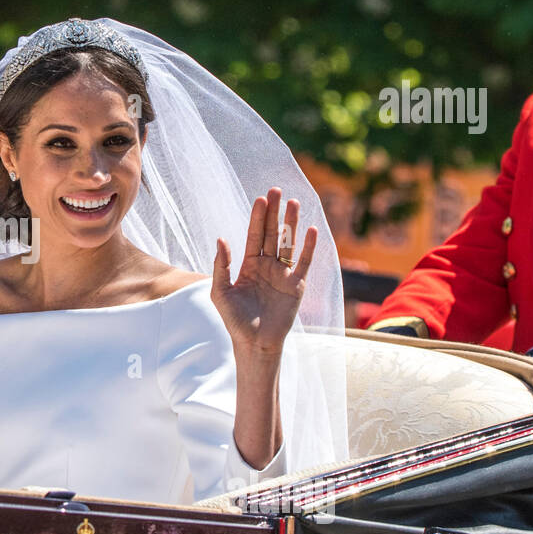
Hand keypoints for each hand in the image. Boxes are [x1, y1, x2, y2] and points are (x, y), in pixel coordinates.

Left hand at [211, 187, 316, 356]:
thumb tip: (221, 239)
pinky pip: (303, 263)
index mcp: (249, 265)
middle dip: (274, 212)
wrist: (255, 343)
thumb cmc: (234, 320)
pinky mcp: (297, 285)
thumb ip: (220, 266)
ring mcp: (283, 274)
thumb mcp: (220, 292)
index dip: (257, 217)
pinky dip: (307, 247)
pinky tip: (311, 230)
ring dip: (292, 223)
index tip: (261, 199)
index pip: (254, 235)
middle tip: (276, 190)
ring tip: (294, 202)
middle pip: (272, 233)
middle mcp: (267, 266)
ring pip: (288, 243)